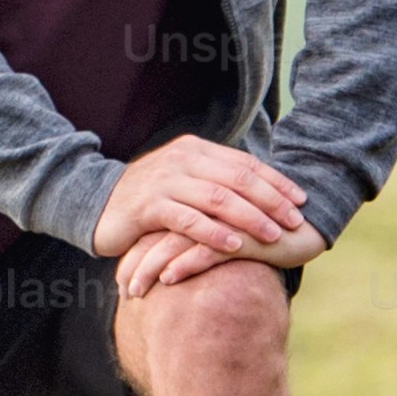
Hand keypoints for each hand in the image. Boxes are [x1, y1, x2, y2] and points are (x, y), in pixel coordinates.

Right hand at [92, 135, 318, 296]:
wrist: (95, 204)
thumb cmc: (148, 199)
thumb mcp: (183, 182)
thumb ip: (214, 181)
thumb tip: (261, 192)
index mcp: (194, 149)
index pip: (245, 164)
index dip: (276, 182)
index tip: (301, 201)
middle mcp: (181, 159)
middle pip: (237, 179)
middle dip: (271, 201)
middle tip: (294, 221)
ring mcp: (164, 181)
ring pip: (217, 198)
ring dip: (249, 218)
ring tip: (272, 236)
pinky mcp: (149, 206)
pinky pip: (188, 220)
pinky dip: (214, 233)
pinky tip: (234, 246)